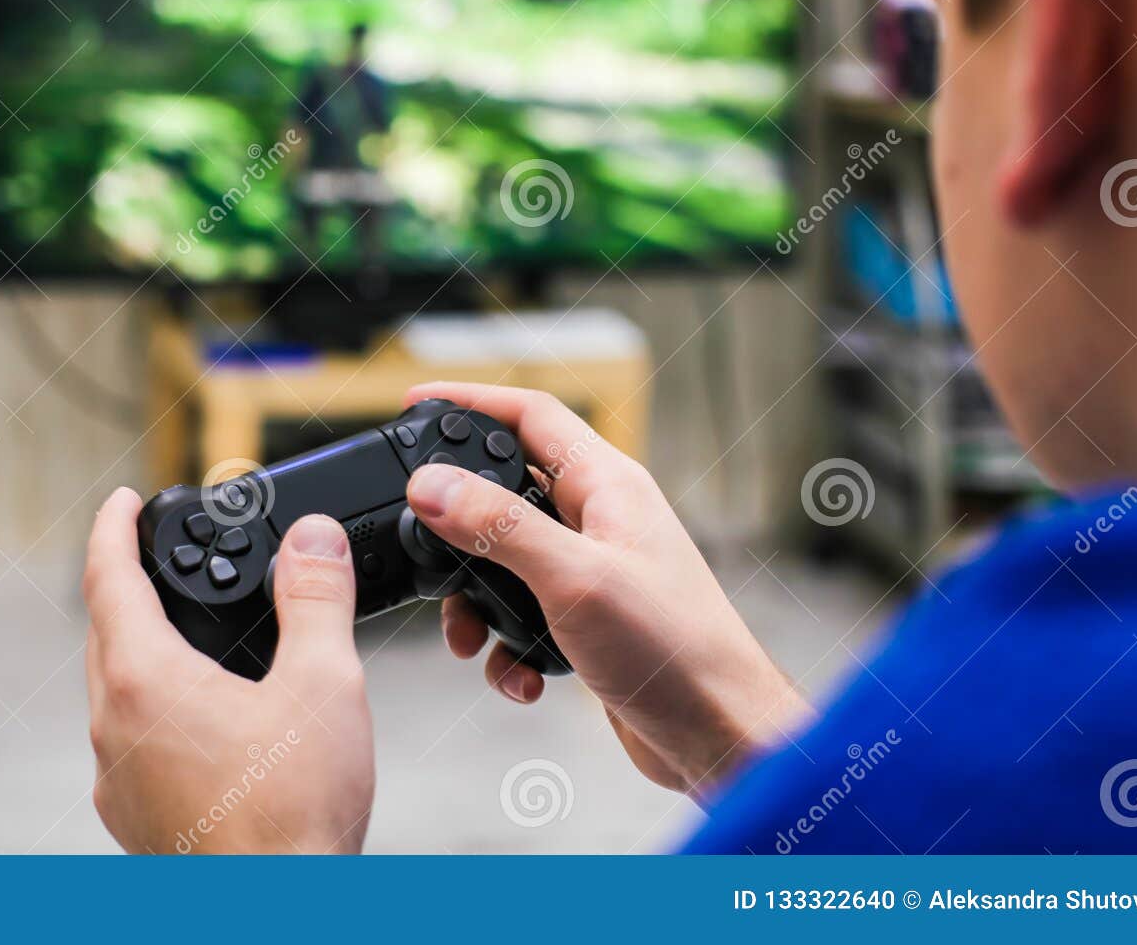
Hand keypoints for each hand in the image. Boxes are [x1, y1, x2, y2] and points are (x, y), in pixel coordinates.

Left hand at [83, 489, 374, 852]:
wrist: (276, 918)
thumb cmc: (293, 818)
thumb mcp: (322, 686)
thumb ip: (315, 600)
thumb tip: (312, 539)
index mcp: (144, 682)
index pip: (107, 579)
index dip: (113, 529)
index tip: (124, 501)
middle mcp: (112, 729)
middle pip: (104, 633)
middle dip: (127, 586)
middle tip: (160, 558)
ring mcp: (117, 779)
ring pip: (112, 690)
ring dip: (138, 648)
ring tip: (187, 632)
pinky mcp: (135, 818)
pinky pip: (127, 740)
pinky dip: (152, 706)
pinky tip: (201, 717)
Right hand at [403, 383, 810, 801]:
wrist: (720, 735)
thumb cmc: (676, 650)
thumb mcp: (574, 579)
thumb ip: (499, 527)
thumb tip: (432, 485)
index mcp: (609, 485)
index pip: (532, 415)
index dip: (471, 401)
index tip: (416, 403)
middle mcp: (601, 519)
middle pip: (507, 489)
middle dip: (459, 525)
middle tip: (422, 542)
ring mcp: (595, 569)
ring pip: (507, 561)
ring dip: (478, 601)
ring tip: (470, 637)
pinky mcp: (589, 620)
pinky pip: (524, 616)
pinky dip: (507, 646)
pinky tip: (519, 675)